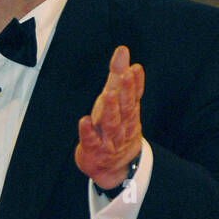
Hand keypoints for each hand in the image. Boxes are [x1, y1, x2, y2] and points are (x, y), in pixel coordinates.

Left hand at [74, 45, 143, 188]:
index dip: (135, 83)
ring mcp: (109, 139)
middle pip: (126, 108)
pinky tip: (83, 121)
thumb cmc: (112, 128)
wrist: (111, 167)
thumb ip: (118, 76)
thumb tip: (123, 51)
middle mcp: (121, 125)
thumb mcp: (116, 101)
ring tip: (108, 95)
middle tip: (125, 75)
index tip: (135, 68)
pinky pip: (91, 140)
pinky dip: (88, 132)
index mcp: (127, 113)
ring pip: (111, 124)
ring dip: (111, 109)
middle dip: (126, 92)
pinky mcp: (93, 149)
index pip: (133, 96)